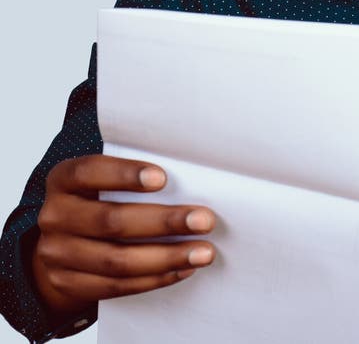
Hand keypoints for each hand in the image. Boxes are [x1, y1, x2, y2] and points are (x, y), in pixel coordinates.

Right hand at [32, 155, 215, 316]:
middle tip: (204, 219)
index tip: (163, 178)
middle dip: (164, 221)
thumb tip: (188, 180)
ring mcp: (58, 253)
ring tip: (203, 251)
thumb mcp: (101, 180)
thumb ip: (130, 178)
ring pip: (117, 260)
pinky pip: (117, 286)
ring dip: (167, 257)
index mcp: (63, 179)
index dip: (125, 174)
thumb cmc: (96, 200)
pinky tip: (182, 268)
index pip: (90, 171)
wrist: (61, 244)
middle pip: (111, 220)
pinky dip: (155, 278)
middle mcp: (55, 215)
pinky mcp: (69, 284)